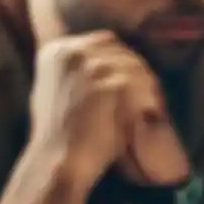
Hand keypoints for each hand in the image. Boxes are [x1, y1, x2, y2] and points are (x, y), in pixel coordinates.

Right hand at [28, 33, 185, 185]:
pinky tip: (150, 114)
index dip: (119, 60)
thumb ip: (73, 71)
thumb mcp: (53, 90)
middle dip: (135, 71)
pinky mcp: (112, 83)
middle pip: (120, 50)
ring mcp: (92, 66)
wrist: (59, 161)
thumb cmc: (56, 136)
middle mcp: (72, 51)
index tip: (128, 82)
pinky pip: (143, 84)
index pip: (102, 42)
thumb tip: (102, 62)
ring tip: (151, 107)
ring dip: (147, 86)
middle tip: (147, 94)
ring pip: (135, 66)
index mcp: (56, 50)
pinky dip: (149, 99)